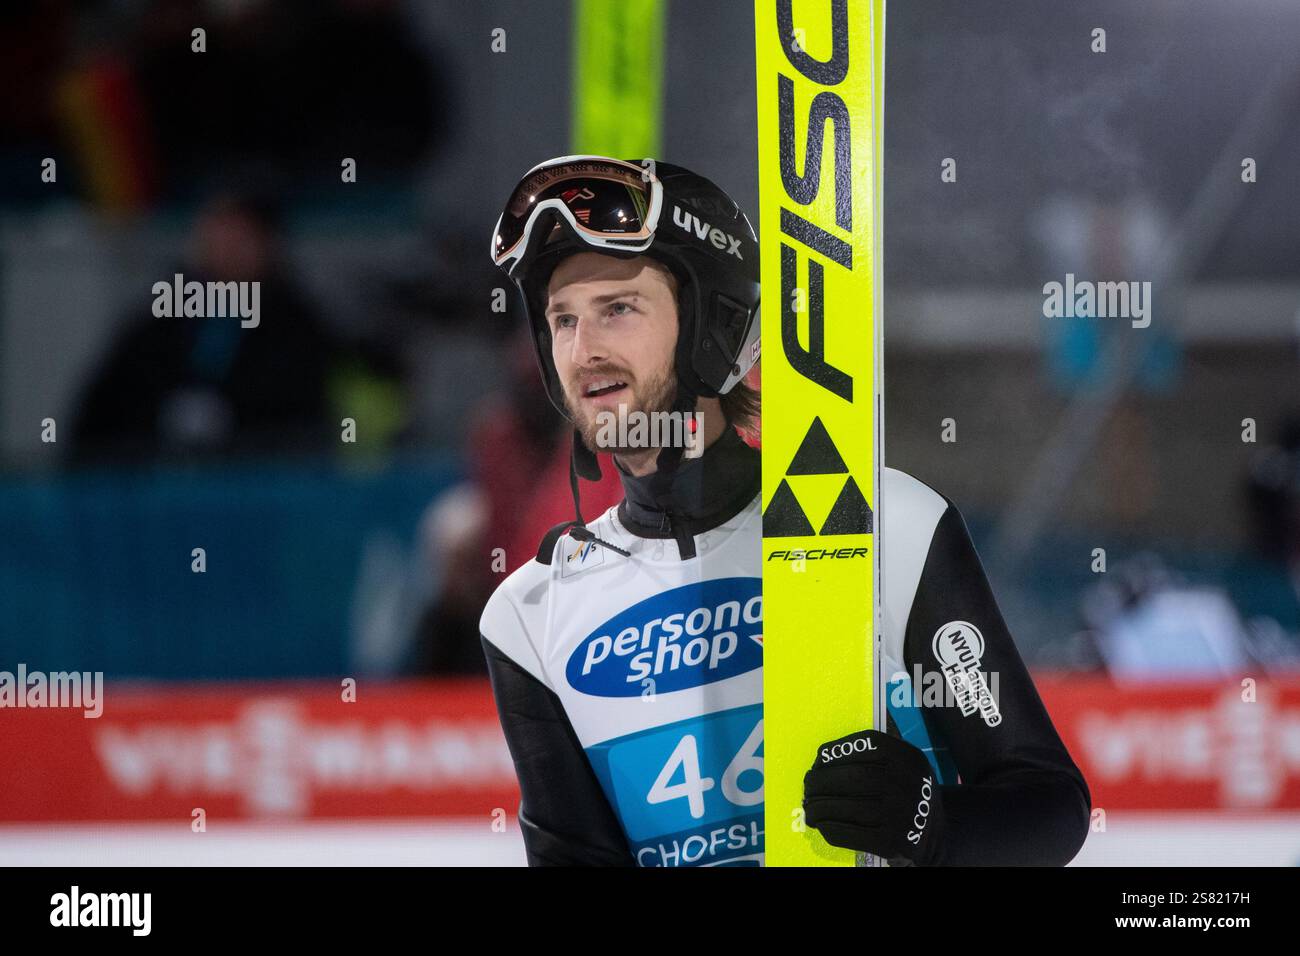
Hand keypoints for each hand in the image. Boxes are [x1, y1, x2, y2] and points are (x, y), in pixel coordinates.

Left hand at [803, 729, 944, 864]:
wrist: (937, 834)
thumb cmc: (907, 792)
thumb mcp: (903, 765)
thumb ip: (873, 754)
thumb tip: (823, 758)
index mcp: (909, 758)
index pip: (867, 745)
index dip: (837, 751)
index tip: (818, 760)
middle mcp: (909, 783)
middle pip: (855, 777)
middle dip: (822, 782)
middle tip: (808, 787)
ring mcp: (903, 814)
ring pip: (850, 807)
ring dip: (821, 808)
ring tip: (809, 808)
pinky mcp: (895, 841)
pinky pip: (854, 834)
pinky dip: (832, 829)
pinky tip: (822, 825)